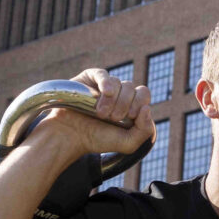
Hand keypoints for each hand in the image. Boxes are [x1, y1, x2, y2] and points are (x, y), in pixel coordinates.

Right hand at [34, 66, 154, 162]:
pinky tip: (106, 93)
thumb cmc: (97, 139)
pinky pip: (103, 74)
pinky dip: (107, 83)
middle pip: (132, 88)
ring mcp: (104, 84)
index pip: (143, 94)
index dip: (139, 103)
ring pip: (118, 83)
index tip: (128, 118)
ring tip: (100, 114)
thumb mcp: (128, 144)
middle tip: (112, 118)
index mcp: (130, 104)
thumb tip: (147, 108)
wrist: (71, 136)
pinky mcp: (90, 79)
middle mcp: (118, 93)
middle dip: (124, 105)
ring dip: (112, 101)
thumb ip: (145, 131)